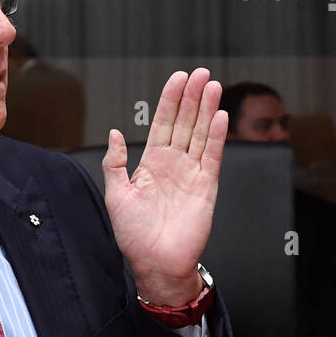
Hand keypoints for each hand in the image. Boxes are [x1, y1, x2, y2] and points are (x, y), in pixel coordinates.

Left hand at [103, 68, 226, 306]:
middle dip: (192, 97)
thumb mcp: (116, 195)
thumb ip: (115, 162)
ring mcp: (192, 173)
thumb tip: (115, 133)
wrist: (156, 263)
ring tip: (213, 86)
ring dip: (207, 109)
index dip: (170, 100)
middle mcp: (174, 163)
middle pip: (186, 122)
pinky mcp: (207, 186)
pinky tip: (220, 117)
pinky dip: (217, 136)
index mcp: (152, 162)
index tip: (178, 78)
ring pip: (201, 133)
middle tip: (201, 73)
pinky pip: (212, 156)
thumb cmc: (133, 235)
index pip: (163, 122)